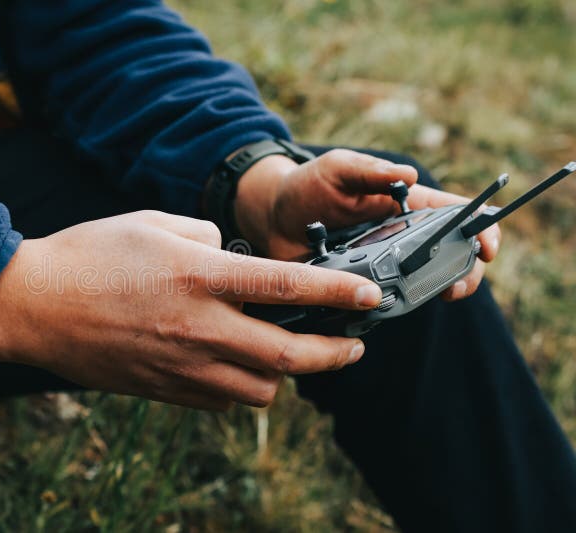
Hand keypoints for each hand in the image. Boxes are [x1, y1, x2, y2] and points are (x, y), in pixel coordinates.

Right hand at [0, 211, 383, 409]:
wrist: (32, 305)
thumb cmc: (89, 255)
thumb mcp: (150, 222)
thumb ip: (205, 237)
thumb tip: (233, 256)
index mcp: (198, 276)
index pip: (287, 288)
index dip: (338, 292)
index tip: (371, 295)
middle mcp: (197, 326)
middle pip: (287, 358)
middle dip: (335, 354)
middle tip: (353, 346)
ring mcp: (180, 365)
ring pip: (258, 390)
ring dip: (284, 376)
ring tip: (286, 355)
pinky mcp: (163, 389)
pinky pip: (219, 400)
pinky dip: (240, 386)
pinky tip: (235, 365)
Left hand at [233, 149, 500, 300]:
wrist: (271, 216)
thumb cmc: (308, 184)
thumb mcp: (338, 168)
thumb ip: (370, 171)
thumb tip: (410, 177)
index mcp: (405, 204)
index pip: (454, 214)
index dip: (480, 229)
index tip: (487, 248)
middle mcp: (402, 236)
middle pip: (451, 255)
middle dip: (465, 271)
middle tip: (456, 287)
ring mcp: (384, 263)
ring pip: (424, 282)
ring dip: (435, 292)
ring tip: (433, 297)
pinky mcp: (361, 286)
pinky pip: (386, 301)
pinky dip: (394, 307)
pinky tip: (389, 310)